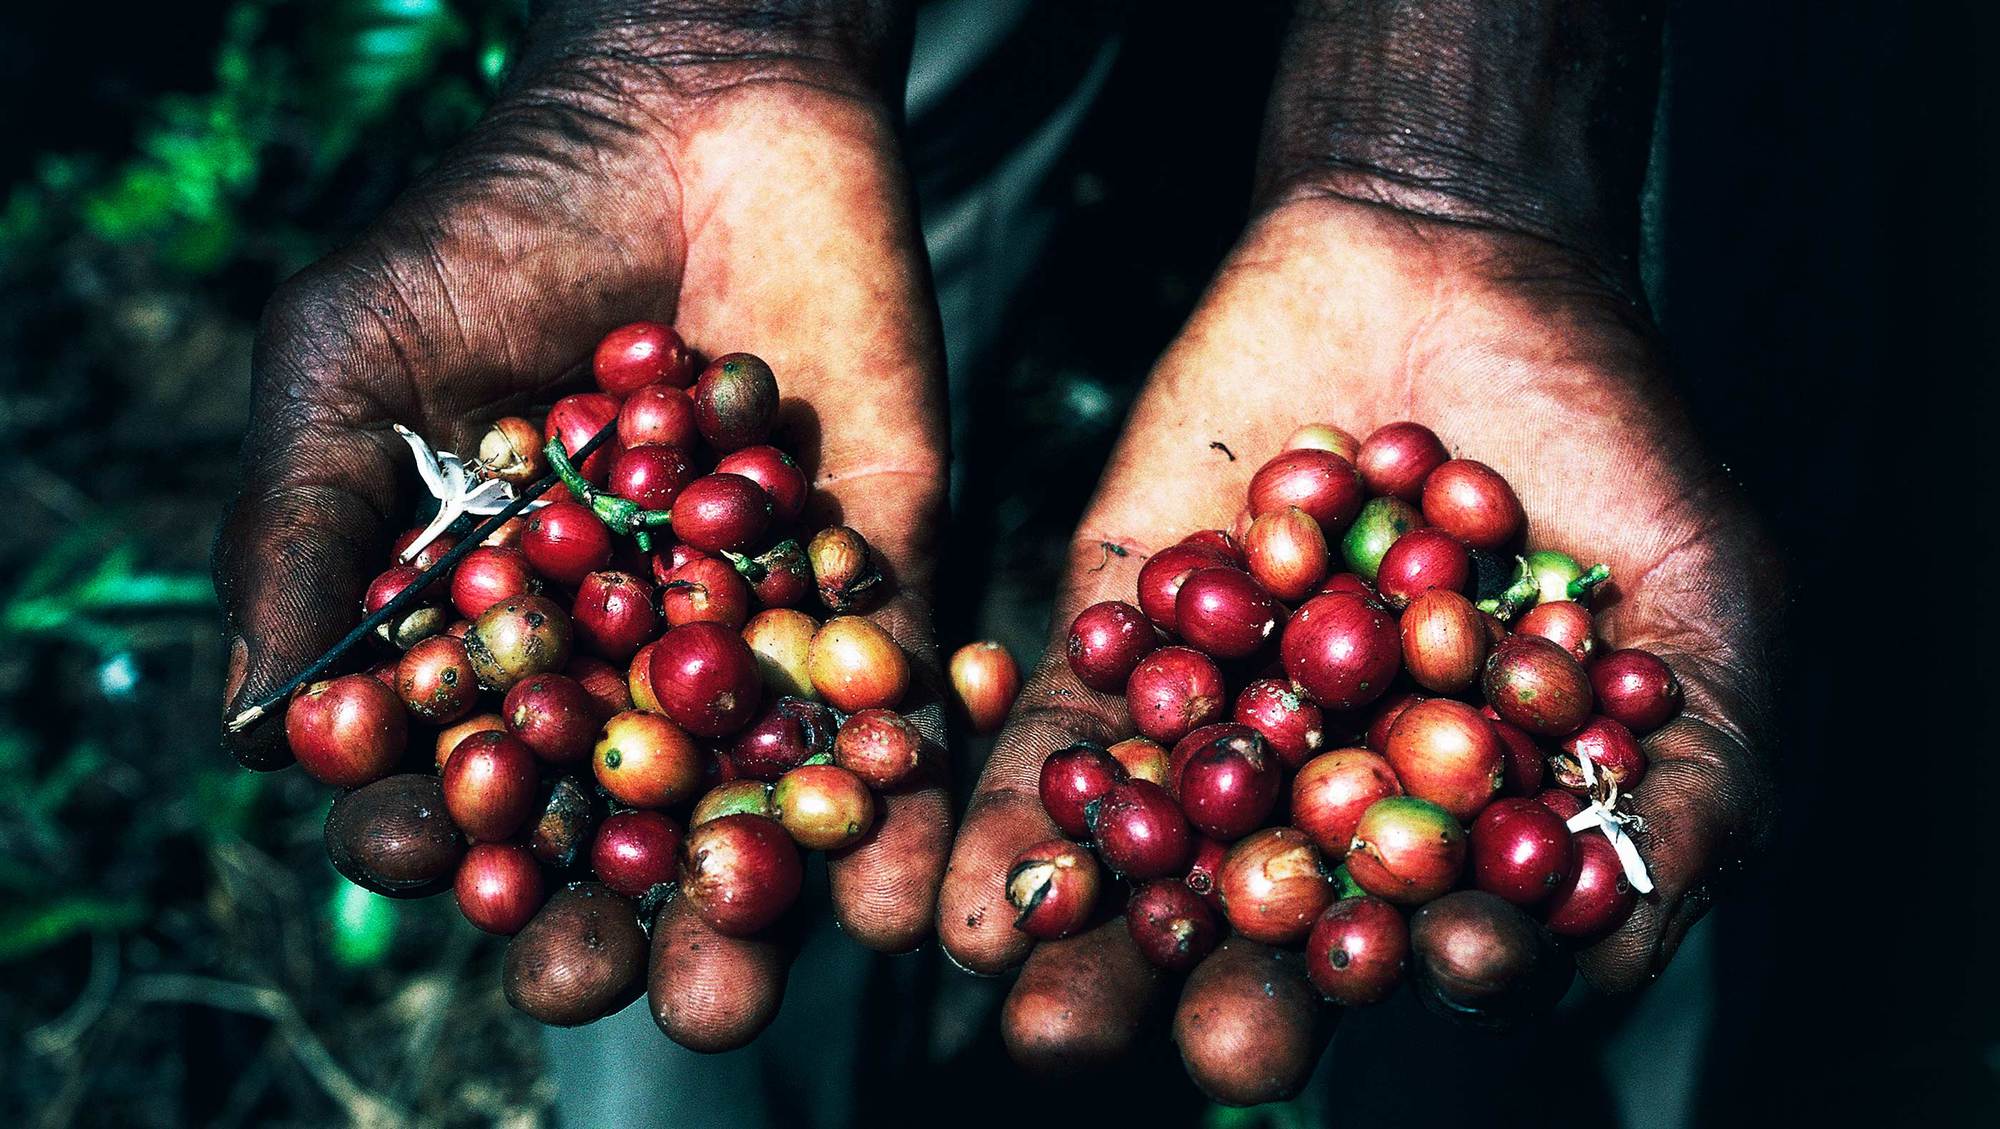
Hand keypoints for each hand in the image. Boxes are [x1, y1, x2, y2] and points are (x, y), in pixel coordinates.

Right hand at [213, 1, 951, 1050]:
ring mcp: (757, 632)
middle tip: (598, 982)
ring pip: (755, 806)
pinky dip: (900, 791)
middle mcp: (626, 662)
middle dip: (601, 921)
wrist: (695, 114)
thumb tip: (258, 732)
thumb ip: (305, 531)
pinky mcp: (878, 581)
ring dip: (750, 909)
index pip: (461, 779)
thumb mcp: (354, 362)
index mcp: (491, 638)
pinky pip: (896, 704)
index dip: (439, 839)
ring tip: (737, 982)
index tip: (436, 869)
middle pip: (613, 834)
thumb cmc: (493, 227)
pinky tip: (894, 883)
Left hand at [937, 199, 1777, 1102]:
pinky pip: (1060, 744)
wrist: (1450, 257)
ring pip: (1157, 866)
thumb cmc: (1603, 433)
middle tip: (1227, 1051)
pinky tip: (972, 906)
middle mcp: (1333, 796)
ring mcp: (1220, 723)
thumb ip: (1689, 779)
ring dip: (1102, 953)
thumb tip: (1601, 963)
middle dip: (1252, 1003)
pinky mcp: (1118, 644)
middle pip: (1285, 934)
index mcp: (1467, 818)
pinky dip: (1016, 818)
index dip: (1449, 951)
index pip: (1449, 923)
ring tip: (1050, 1030)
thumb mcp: (1707, 599)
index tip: (1443, 952)